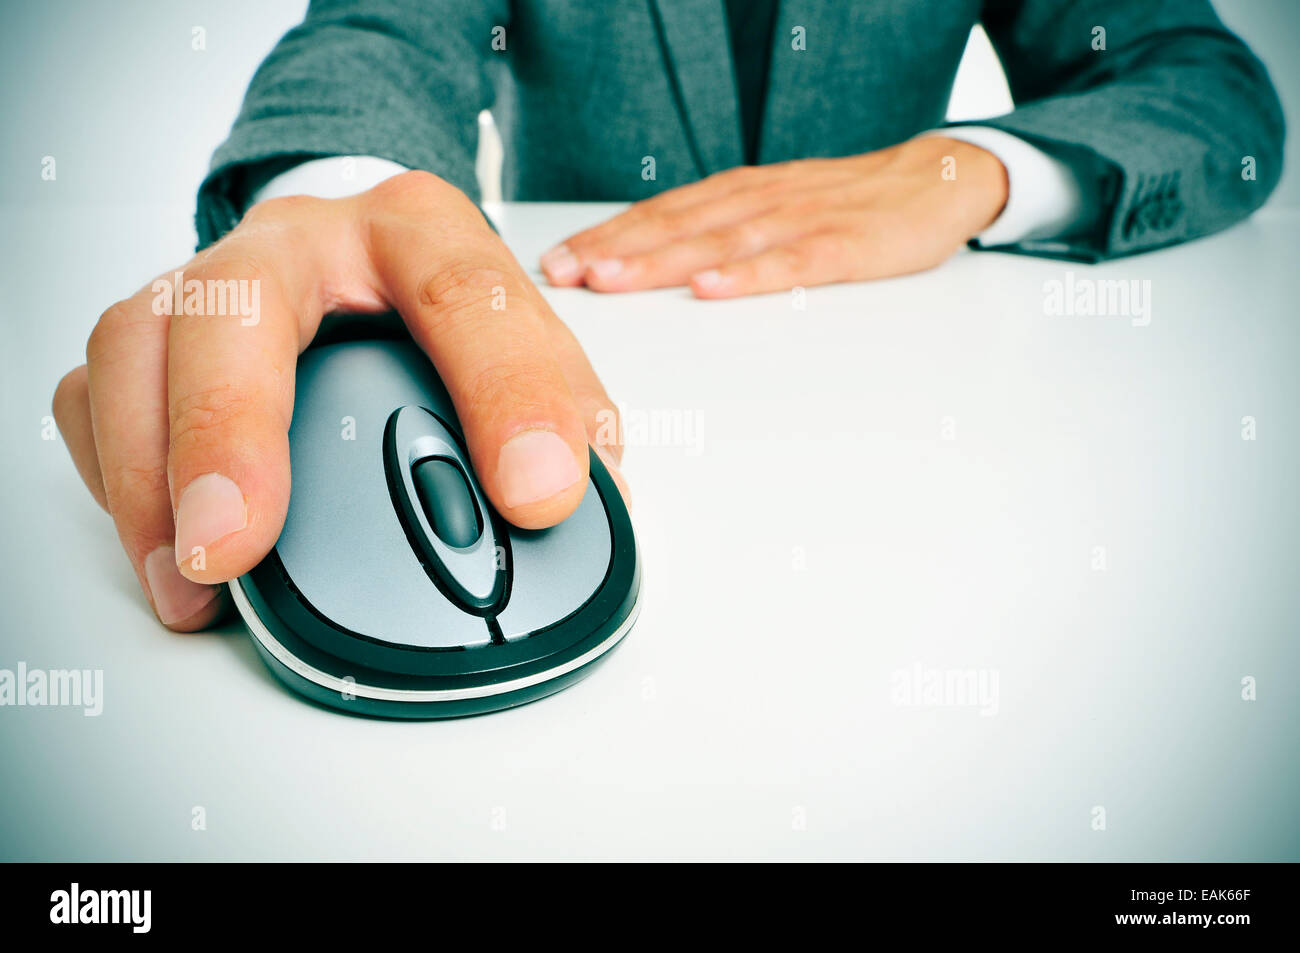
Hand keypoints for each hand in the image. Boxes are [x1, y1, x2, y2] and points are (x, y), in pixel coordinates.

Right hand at [53, 171, 623, 630]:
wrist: (363, 254)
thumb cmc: (447, 305)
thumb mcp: (532, 344)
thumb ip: (572, 419)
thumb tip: (595, 510)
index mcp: (422, 232)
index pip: (467, 293)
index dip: (507, 396)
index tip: (533, 495)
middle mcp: (304, 241)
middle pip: (242, 305)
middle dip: (232, 426)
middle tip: (243, 543)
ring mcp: (214, 276)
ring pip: (139, 343)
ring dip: (153, 471)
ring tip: (195, 576)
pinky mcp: (154, 329)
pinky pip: (97, 390)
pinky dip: (116, 477)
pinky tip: (164, 549)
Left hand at [540, 137, 1008, 296]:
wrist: (937, 178)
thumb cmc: (848, 203)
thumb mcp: (775, 210)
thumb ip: (721, 233)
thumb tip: (654, 264)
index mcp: (740, 194)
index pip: (661, 214)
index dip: (606, 236)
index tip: (557, 263)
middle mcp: (759, 200)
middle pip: (676, 225)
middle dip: (613, 250)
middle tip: (562, 275)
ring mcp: (801, 220)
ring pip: (718, 241)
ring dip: (659, 260)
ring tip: (609, 279)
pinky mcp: (844, 246)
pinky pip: (789, 262)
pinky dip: (746, 276)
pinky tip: (708, 290)